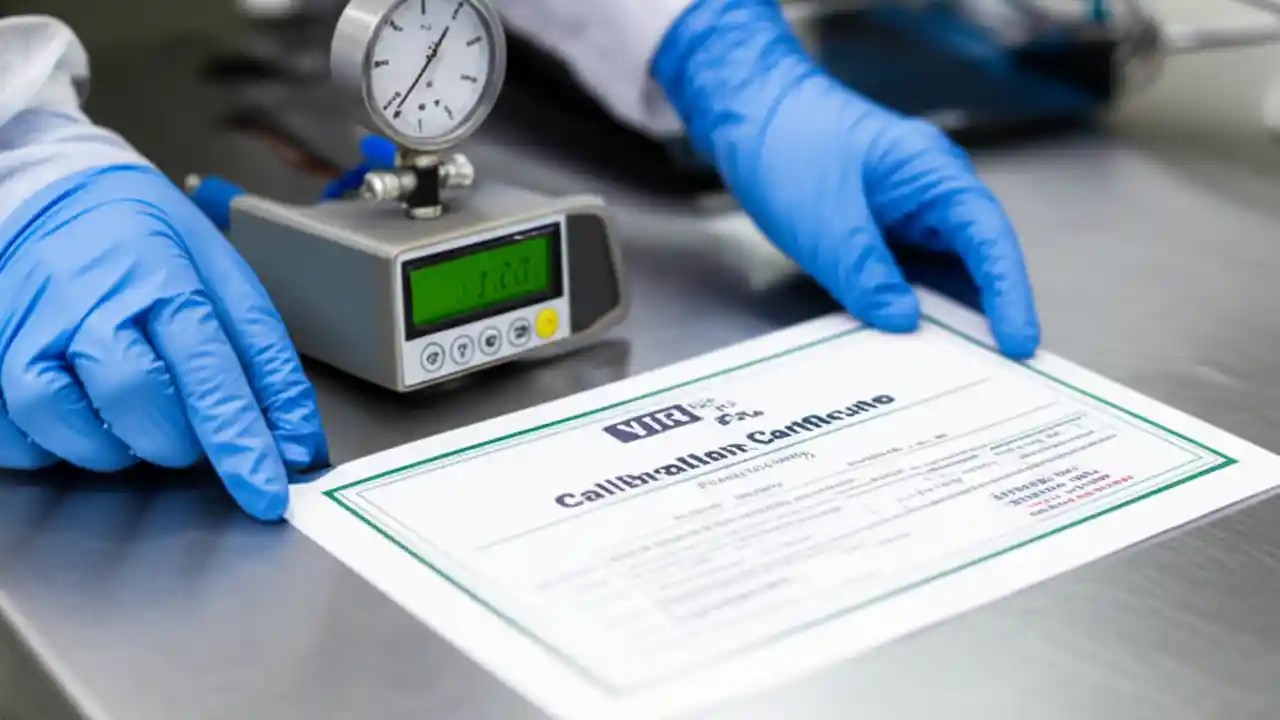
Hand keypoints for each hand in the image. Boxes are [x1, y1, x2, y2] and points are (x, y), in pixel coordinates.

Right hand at [0, 165, 327, 519]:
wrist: (53, 192)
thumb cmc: (149, 242)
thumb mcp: (226, 281)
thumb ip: (267, 364)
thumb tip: (298, 444)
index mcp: (163, 280)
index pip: (210, 376)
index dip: (241, 444)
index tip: (266, 495)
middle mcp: (88, 304)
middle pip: (138, 404)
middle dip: (176, 439)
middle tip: (184, 424)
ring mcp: (26, 331)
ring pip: (70, 429)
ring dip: (114, 448)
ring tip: (130, 415)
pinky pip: (16, 439)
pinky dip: (52, 448)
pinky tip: (77, 418)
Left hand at [654, 0, 1039, 357]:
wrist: (747, 116)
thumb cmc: (786, 144)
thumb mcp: (824, 219)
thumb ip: (866, 273)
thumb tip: (904, 323)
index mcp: (934, 175)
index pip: (989, 240)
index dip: (1008, 293)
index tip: (1019, 341)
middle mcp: (931, 195)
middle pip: (975, 263)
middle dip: (986, 317)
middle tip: (1000, 374)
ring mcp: (907, 215)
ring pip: (941, 276)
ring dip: (946, 319)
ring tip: (957, 371)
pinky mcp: (881, 234)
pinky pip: (907, 278)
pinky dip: (909, 309)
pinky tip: (905, 344)